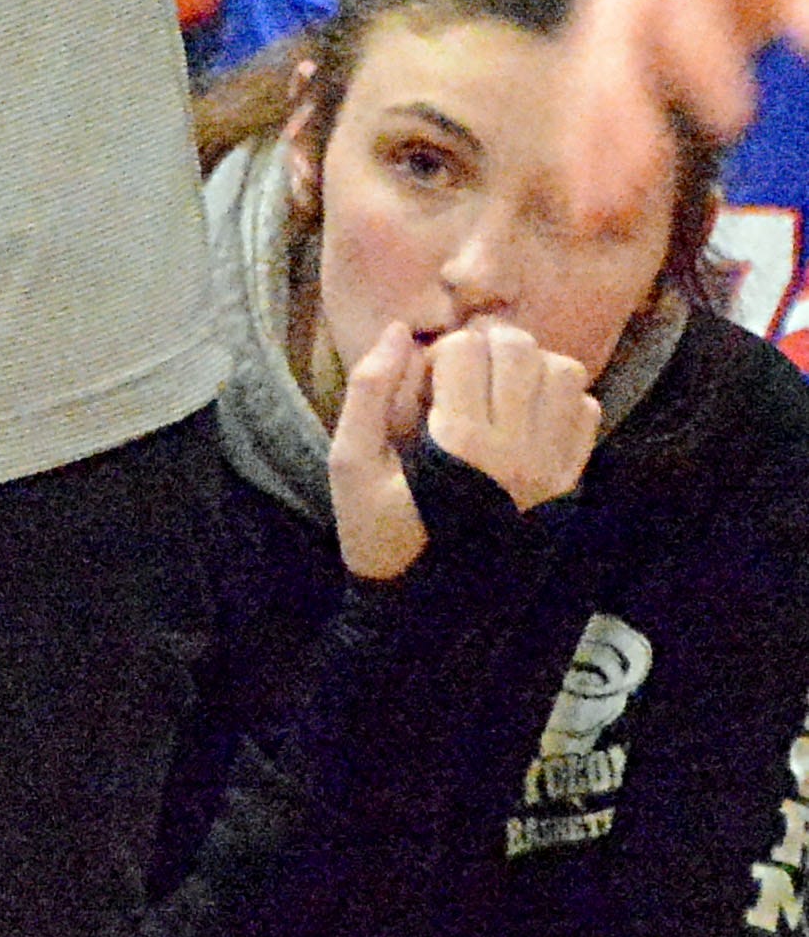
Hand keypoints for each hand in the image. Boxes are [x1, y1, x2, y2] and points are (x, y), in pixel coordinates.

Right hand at [327, 318, 597, 580]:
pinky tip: (525, 415)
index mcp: (459, 445)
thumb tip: (398, 330)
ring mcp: (550, 470)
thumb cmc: (378, 531)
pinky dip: (560, 400)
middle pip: (520, 350)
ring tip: (498, 389)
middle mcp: (517, 452)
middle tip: (461, 375)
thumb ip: (369, 388)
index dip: (437, 352)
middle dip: (485, 345)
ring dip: (529, 367)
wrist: (426, 607)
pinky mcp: (568, 485)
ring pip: (564, 374)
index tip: (422, 384)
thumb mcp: (349, 460)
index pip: (465, 349)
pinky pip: (586, 414)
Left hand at [560, 0, 808, 223]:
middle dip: (612, 104)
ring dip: (693, 42)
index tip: (595, 219)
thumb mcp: (738, 5)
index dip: (591, 136)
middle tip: (627, 190)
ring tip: (724, 118)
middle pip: (615, 13)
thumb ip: (702, 75)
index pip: (599, 57)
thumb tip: (658, 171)